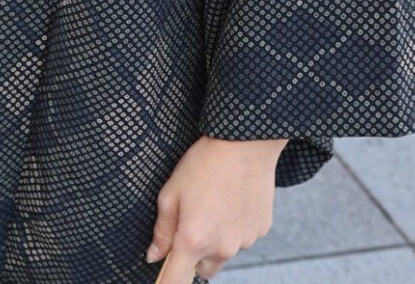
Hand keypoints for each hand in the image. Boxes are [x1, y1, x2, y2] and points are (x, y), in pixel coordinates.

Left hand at [147, 136, 284, 282]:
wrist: (245, 145)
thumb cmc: (204, 164)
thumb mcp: (171, 192)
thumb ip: (162, 230)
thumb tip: (154, 255)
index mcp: (194, 241)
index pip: (176, 282)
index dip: (165, 282)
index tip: (162, 276)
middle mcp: (221, 248)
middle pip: (203, 270)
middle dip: (194, 255)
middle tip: (191, 221)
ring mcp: (244, 242)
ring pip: (223, 253)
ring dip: (216, 240)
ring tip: (213, 203)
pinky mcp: (260, 232)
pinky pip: (242, 238)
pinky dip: (234, 227)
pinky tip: (230, 200)